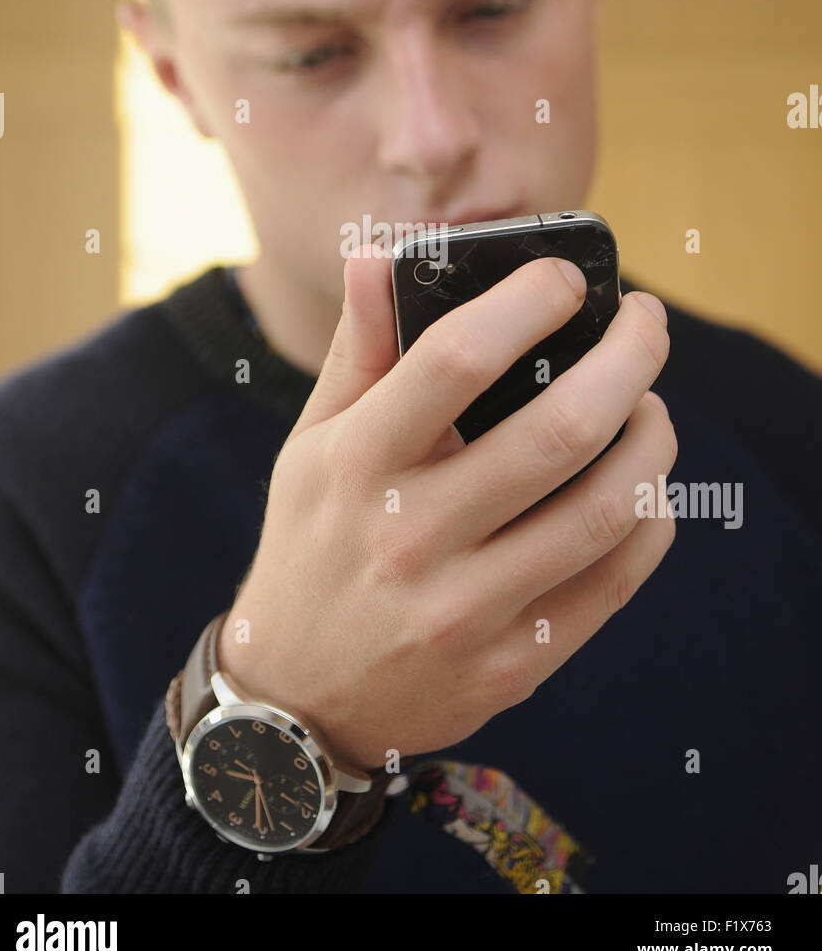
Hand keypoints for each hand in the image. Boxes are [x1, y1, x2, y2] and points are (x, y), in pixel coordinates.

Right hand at [218, 249, 675, 770]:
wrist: (296, 695)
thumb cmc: (315, 542)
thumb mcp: (314, 440)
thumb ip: (359, 347)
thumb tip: (382, 254)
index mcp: (357, 462)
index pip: (455, 359)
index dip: (528, 302)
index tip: (566, 278)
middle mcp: (411, 534)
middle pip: (561, 430)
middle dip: (631, 358)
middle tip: (647, 324)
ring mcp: (465, 609)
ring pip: (607, 509)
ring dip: (653, 439)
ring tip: (649, 404)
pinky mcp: (510, 665)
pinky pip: (614, 582)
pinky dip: (650, 519)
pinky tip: (643, 486)